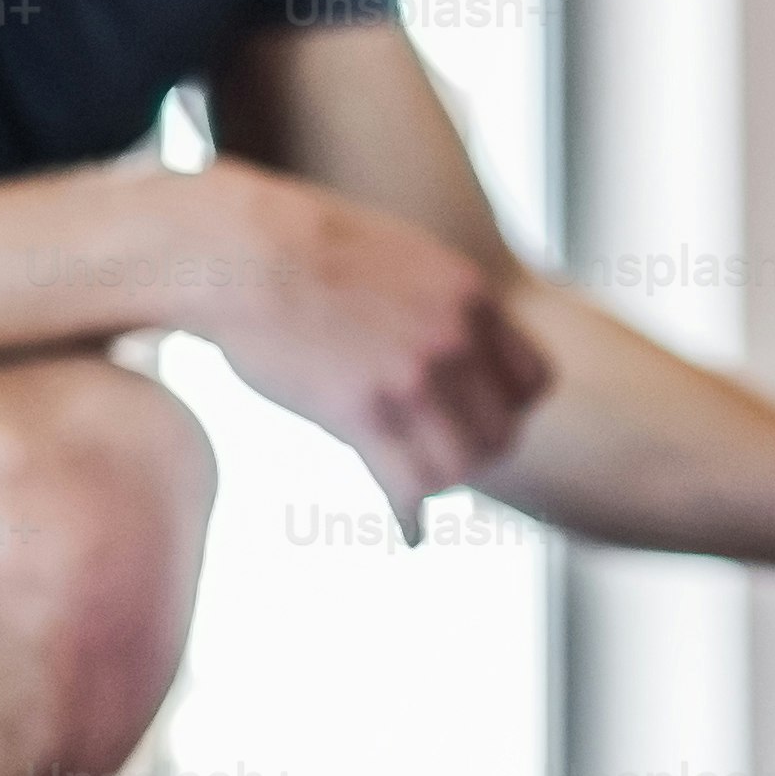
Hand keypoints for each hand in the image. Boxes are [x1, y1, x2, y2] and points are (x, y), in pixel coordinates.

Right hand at [183, 163, 551, 536]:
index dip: (509, 410)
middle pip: (502, 434)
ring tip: (414, 482)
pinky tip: (406, 529)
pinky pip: (409, 485)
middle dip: (474, 453)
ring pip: (459, 468)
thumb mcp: (401, 254)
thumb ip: (440, 301)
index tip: (477, 419)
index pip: (535, 382)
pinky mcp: (361, 411)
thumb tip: (455, 340)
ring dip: (438, 482)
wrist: (239, 248)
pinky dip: (409, 515)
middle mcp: (453, 337)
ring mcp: (410, 376)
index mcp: (469, 294)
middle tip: (441, 459)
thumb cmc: (303, 246)